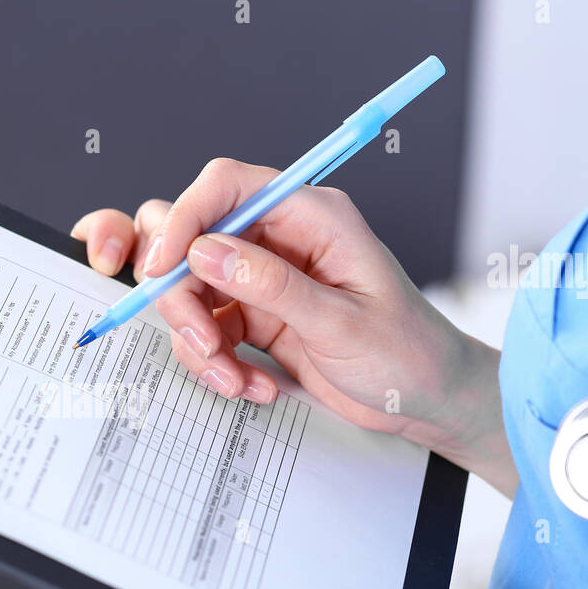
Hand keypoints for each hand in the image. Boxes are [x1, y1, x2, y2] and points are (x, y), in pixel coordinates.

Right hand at [72, 158, 513, 492]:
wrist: (426, 402)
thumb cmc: (407, 354)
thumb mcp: (342, 322)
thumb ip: (272, 286)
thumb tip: (205, 252)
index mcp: (312, 217)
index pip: (227, 187)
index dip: (184, 218)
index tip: (161, 268)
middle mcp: (280, 240)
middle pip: (192, 237)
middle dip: (180, 292)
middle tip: (199, 339)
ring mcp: (263, 279)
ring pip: (190, 289)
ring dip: (198, 340)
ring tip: (233, 377)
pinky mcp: (254, 317)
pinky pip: (205, 329)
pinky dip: (216, 363)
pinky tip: (252, 385)